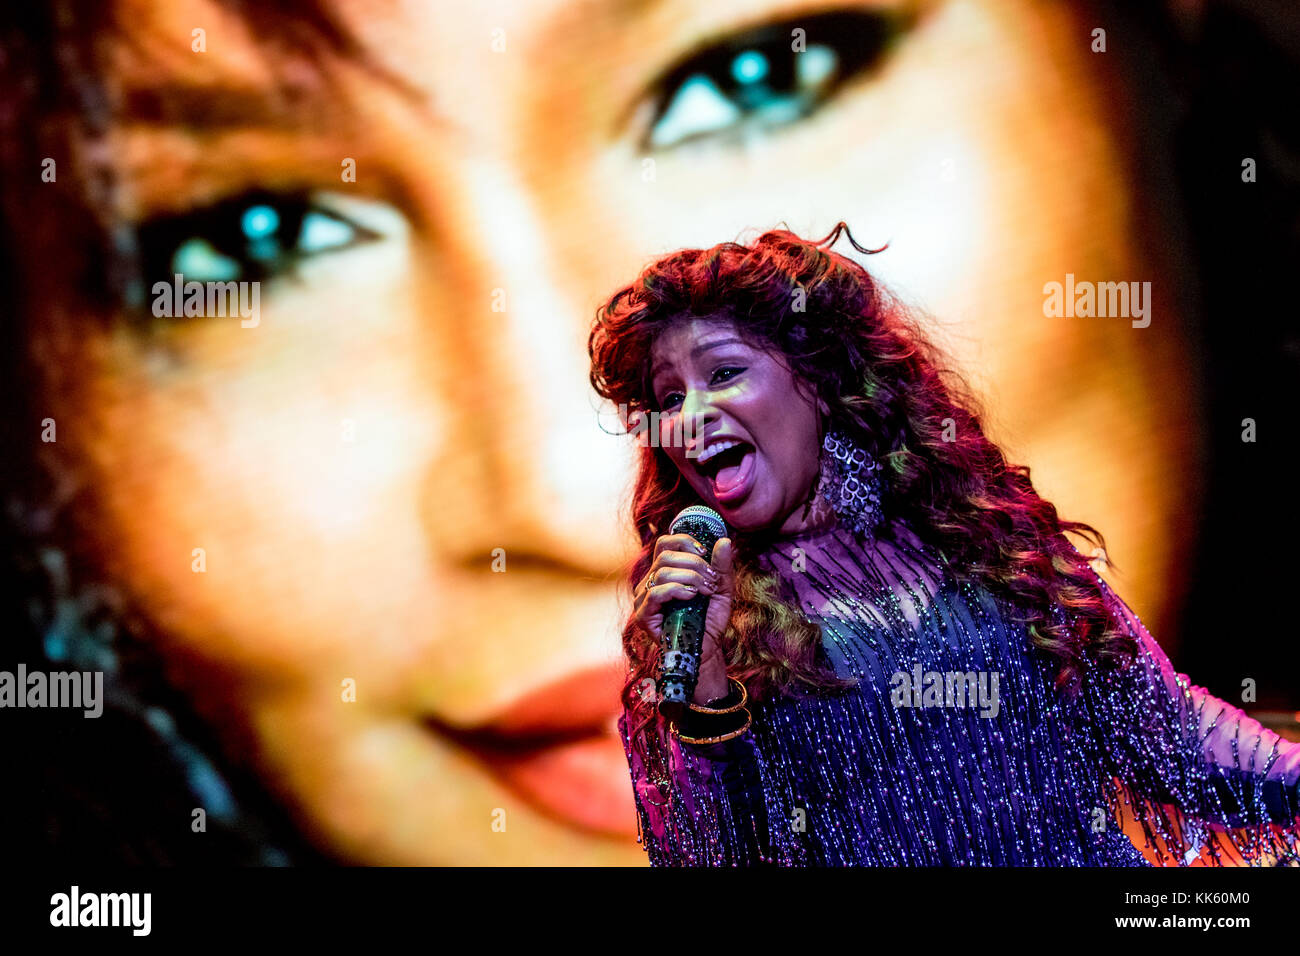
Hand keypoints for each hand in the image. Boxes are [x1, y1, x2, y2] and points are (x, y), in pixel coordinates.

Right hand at [633, 533, 735, 703]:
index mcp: (664, 572)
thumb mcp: (721, 589)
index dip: (685, 542)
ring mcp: (643, 598)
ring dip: (690, 577)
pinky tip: (692, 596)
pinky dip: (677, 589)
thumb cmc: (709, 620)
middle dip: (694, 563)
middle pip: (665, 555)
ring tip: (706, 591)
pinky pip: (656, 592)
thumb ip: (721, 567)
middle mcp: (649, 582)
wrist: (706, 650)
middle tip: (711, 580)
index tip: (705, 552)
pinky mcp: (643, 614)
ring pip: (662, 571)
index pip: (665, 543)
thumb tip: (725, 541)